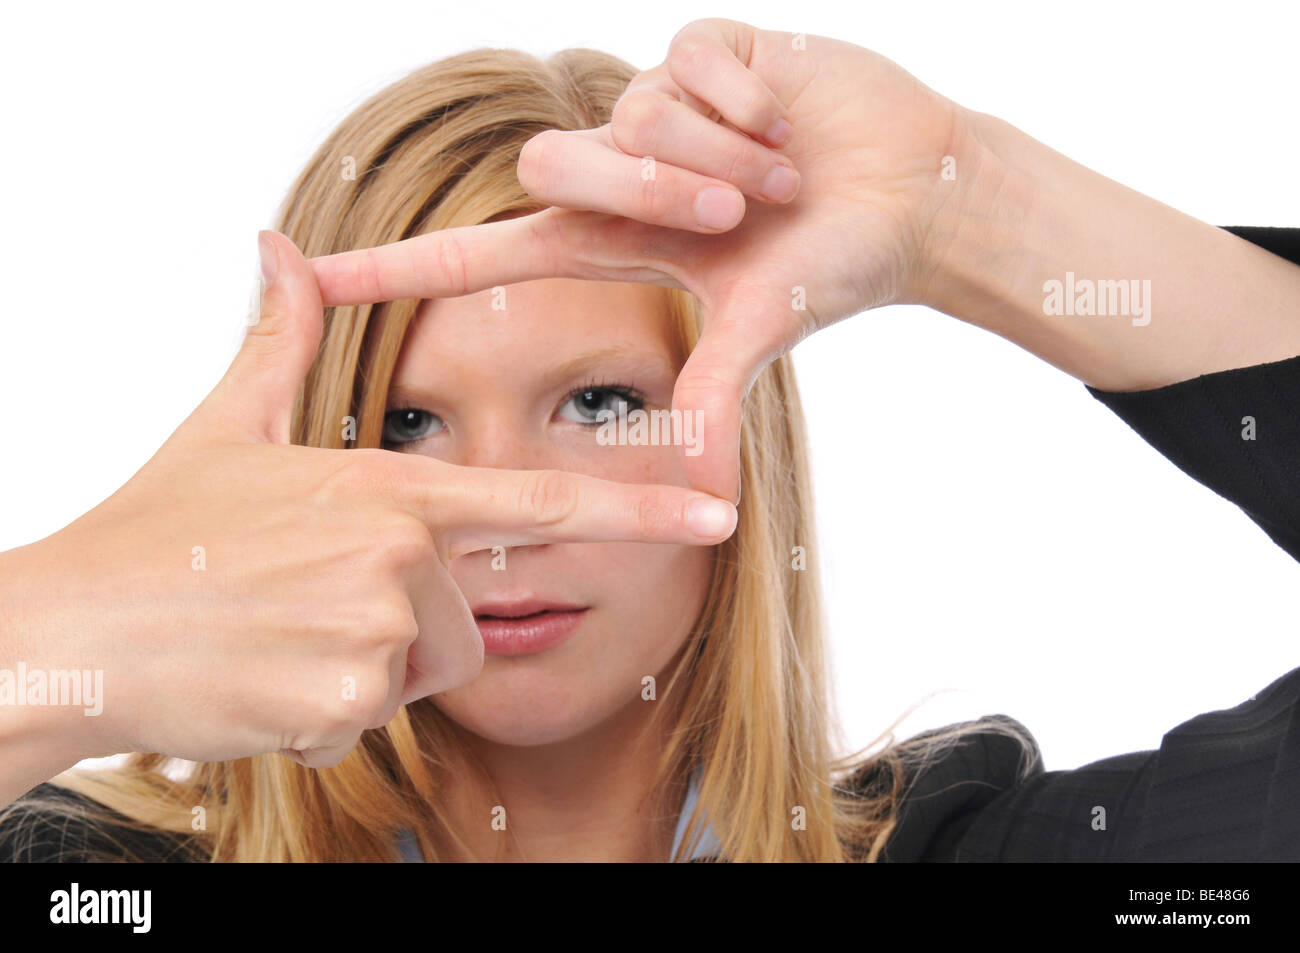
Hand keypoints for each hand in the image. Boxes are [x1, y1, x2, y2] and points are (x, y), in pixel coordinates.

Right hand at [8, 230, 737, 773]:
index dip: (639, 511)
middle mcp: (400, 553)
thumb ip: (282, 341)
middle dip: (399, 631)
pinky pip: (363, 721)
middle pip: (460, 620)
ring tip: (279, 641)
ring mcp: (376, 628)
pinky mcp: (343, 699)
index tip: (720, 517)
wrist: (77, 630)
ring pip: (414, 675)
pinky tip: (260, 682)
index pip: (542, 504)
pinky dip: (316, 716)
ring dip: (354, 674)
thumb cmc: (157, 530)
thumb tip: (274, 244)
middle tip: (305, 609)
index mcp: (391, 488)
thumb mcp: (226, 426)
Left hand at [309, 18, 977, 501]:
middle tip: (735, 213)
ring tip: (783, 173)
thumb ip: (711, 399)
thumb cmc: (838, 267)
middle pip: (559, 165)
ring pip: (632, 114)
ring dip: (719, 155)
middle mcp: (623, 170)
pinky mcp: (705, 47)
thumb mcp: (760, 330)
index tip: (307, 271)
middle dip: (652, 189)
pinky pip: (690, 63)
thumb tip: (704, 503)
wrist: (919, 199)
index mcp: (617, 240)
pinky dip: (748, 103)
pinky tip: (789, 120)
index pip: (483, 253)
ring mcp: (659, 104)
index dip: (399, 267)